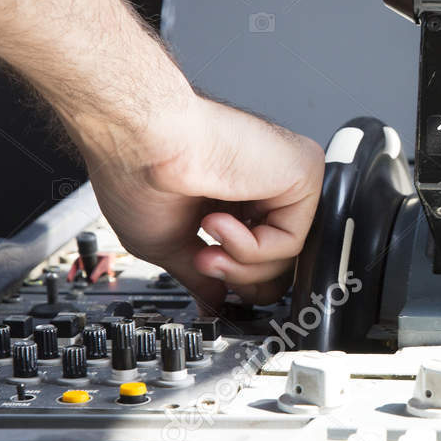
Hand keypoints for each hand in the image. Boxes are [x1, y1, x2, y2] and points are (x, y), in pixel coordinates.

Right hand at [81, 95, 323, 309]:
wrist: (139, 140)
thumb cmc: (138, 173)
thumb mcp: (167, 241)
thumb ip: (199, 272)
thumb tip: (214, 299)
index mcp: (230, 197)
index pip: (257, 257)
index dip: (234, 281)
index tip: (204, 274)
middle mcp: (261, 185)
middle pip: (277, 264)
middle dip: (238, 278)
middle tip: (204, 263)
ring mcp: (283, 178)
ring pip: (286, 258)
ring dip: (240, 265)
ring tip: (206, 242)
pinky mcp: (303, 172)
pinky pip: (291, 241)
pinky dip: (252, 248)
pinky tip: (218, 222)